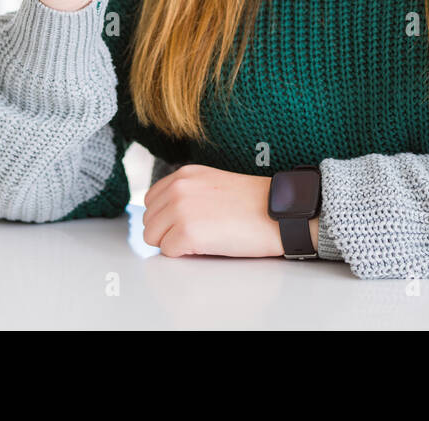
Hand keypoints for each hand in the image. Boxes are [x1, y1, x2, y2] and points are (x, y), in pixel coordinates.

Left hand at [141, 164, 319, 258]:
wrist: (279, 212)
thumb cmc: (254, 204)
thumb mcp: (212, 185)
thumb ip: (187, 193)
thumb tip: (165, 218)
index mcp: (184, 175)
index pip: (150, 200)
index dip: (166, 217)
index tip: (186, 223)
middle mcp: (178, 188)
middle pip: (149, 221)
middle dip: (167, 232)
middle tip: (197, 234)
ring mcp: (180, 210)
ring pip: (153, 238)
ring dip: (173, 243)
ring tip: (202, 240)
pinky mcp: (187, 233)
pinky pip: (168, 252)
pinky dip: (184, 254)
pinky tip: (207, 246)